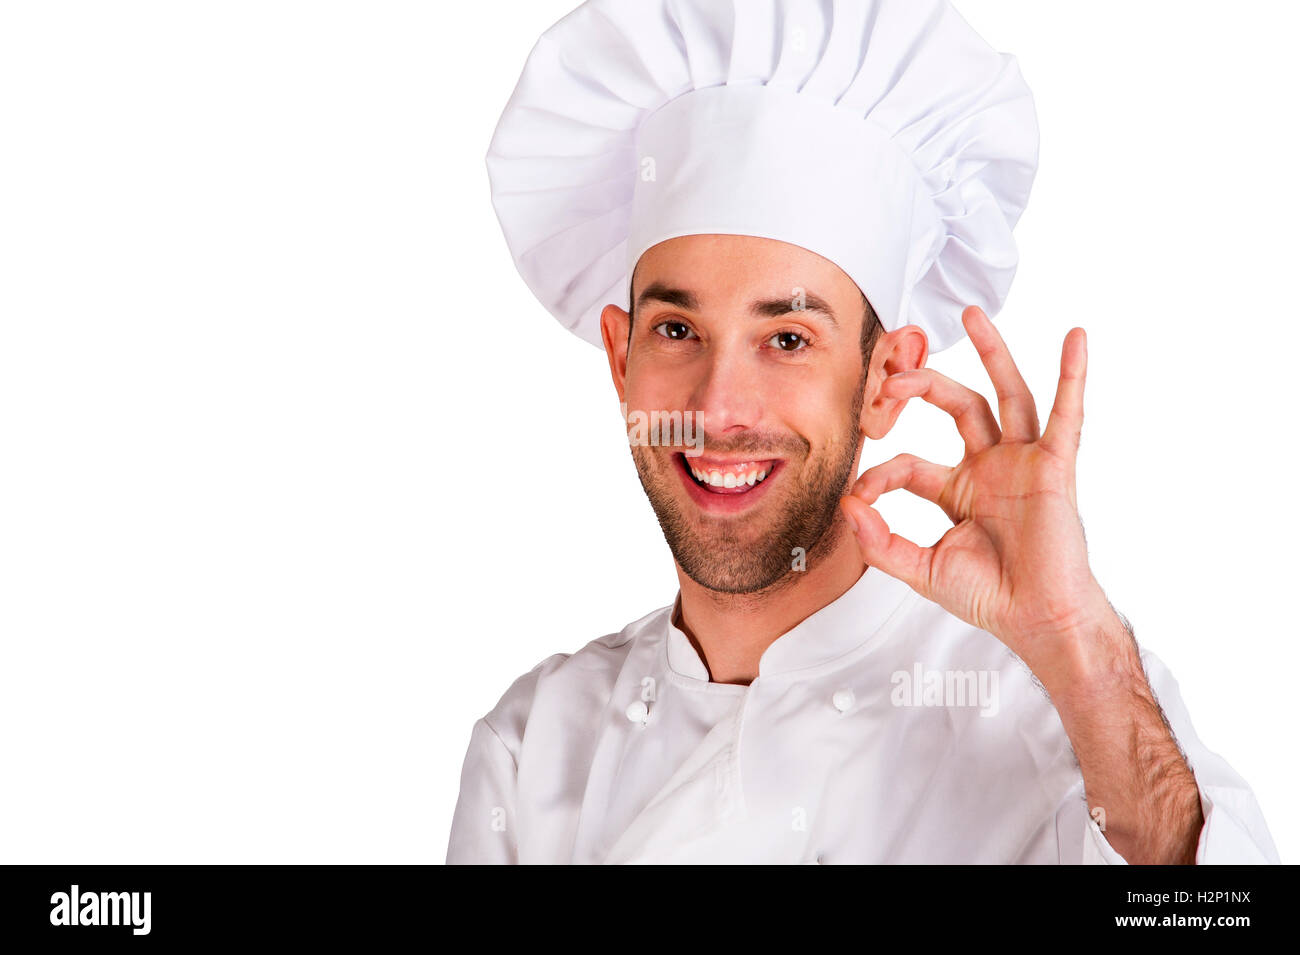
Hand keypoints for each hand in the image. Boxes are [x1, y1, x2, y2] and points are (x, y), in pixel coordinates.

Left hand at [839, 306, 1121, 685]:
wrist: (1035, 621)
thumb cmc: (989, 597)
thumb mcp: (921, 570)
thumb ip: (880, 542)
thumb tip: (846, 506)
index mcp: (958, 490)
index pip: (909, 461)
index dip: (880, 473)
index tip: (861, 496)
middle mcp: (991, 468)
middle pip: (957, 407)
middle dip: (925, 385)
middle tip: (896, 370)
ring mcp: (1024, 463)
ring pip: (1006, 395)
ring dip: (992, 353)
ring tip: (973, 313)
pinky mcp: (1055, 468)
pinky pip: (1066, 415)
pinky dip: (1072, 376)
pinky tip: (1076, 340)